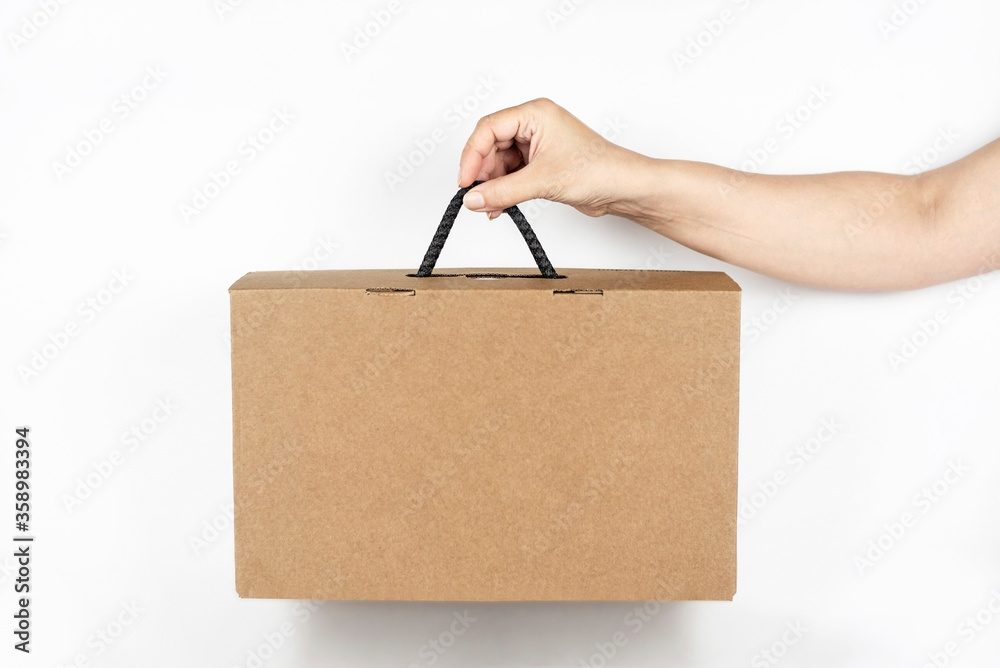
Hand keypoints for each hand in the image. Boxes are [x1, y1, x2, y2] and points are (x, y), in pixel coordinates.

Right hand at [457, 98, 641, 218]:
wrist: (624, 188)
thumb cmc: (598, 169)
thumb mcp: (542, 181)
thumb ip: (503, 191)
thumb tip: (473, 199)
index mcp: (535, 114)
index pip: (489, 128)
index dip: (472, 155)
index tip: (465, 181)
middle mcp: (535, 125)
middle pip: (491, 146)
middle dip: (483, 173)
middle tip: (476, 196)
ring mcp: (538, 145)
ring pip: (501, 163)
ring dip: (493, 186)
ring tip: (490, 206)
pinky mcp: (542, 164)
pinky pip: (512, 175)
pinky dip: (504, 191)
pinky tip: (500, 207)